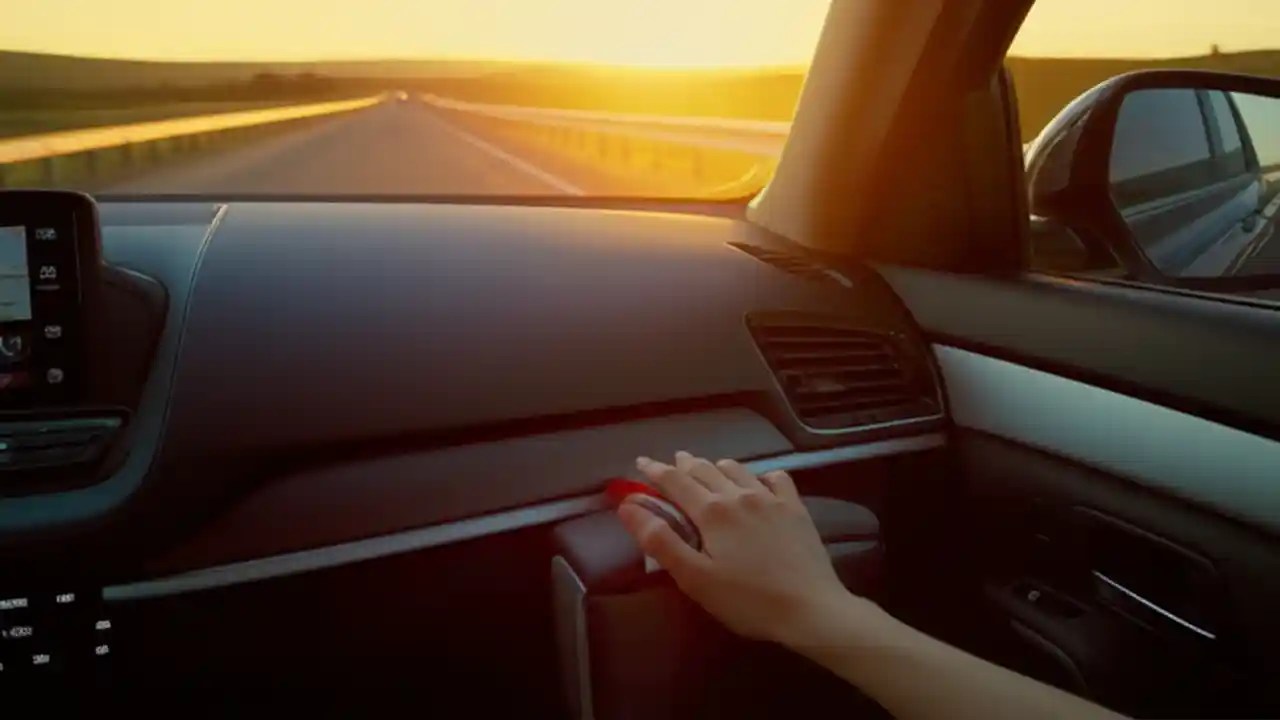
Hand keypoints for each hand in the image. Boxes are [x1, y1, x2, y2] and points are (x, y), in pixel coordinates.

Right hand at [617, 451, 852, 645]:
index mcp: (711, 511)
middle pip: (705, 469)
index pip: (675, 481)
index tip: (641, 463)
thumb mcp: (694, 578)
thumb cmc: (747, 600)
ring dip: (716, 466)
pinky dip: (759, 476)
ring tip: (707, 469)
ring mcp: (770, 498)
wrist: (810, 609)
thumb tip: (629, 505)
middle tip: (671, 464)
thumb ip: (660, 540)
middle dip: (683, 465)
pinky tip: (758, 483)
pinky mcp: (795, 508)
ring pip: (737, 469)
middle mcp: (739, 494)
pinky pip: (775, 478)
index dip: (655, 471)